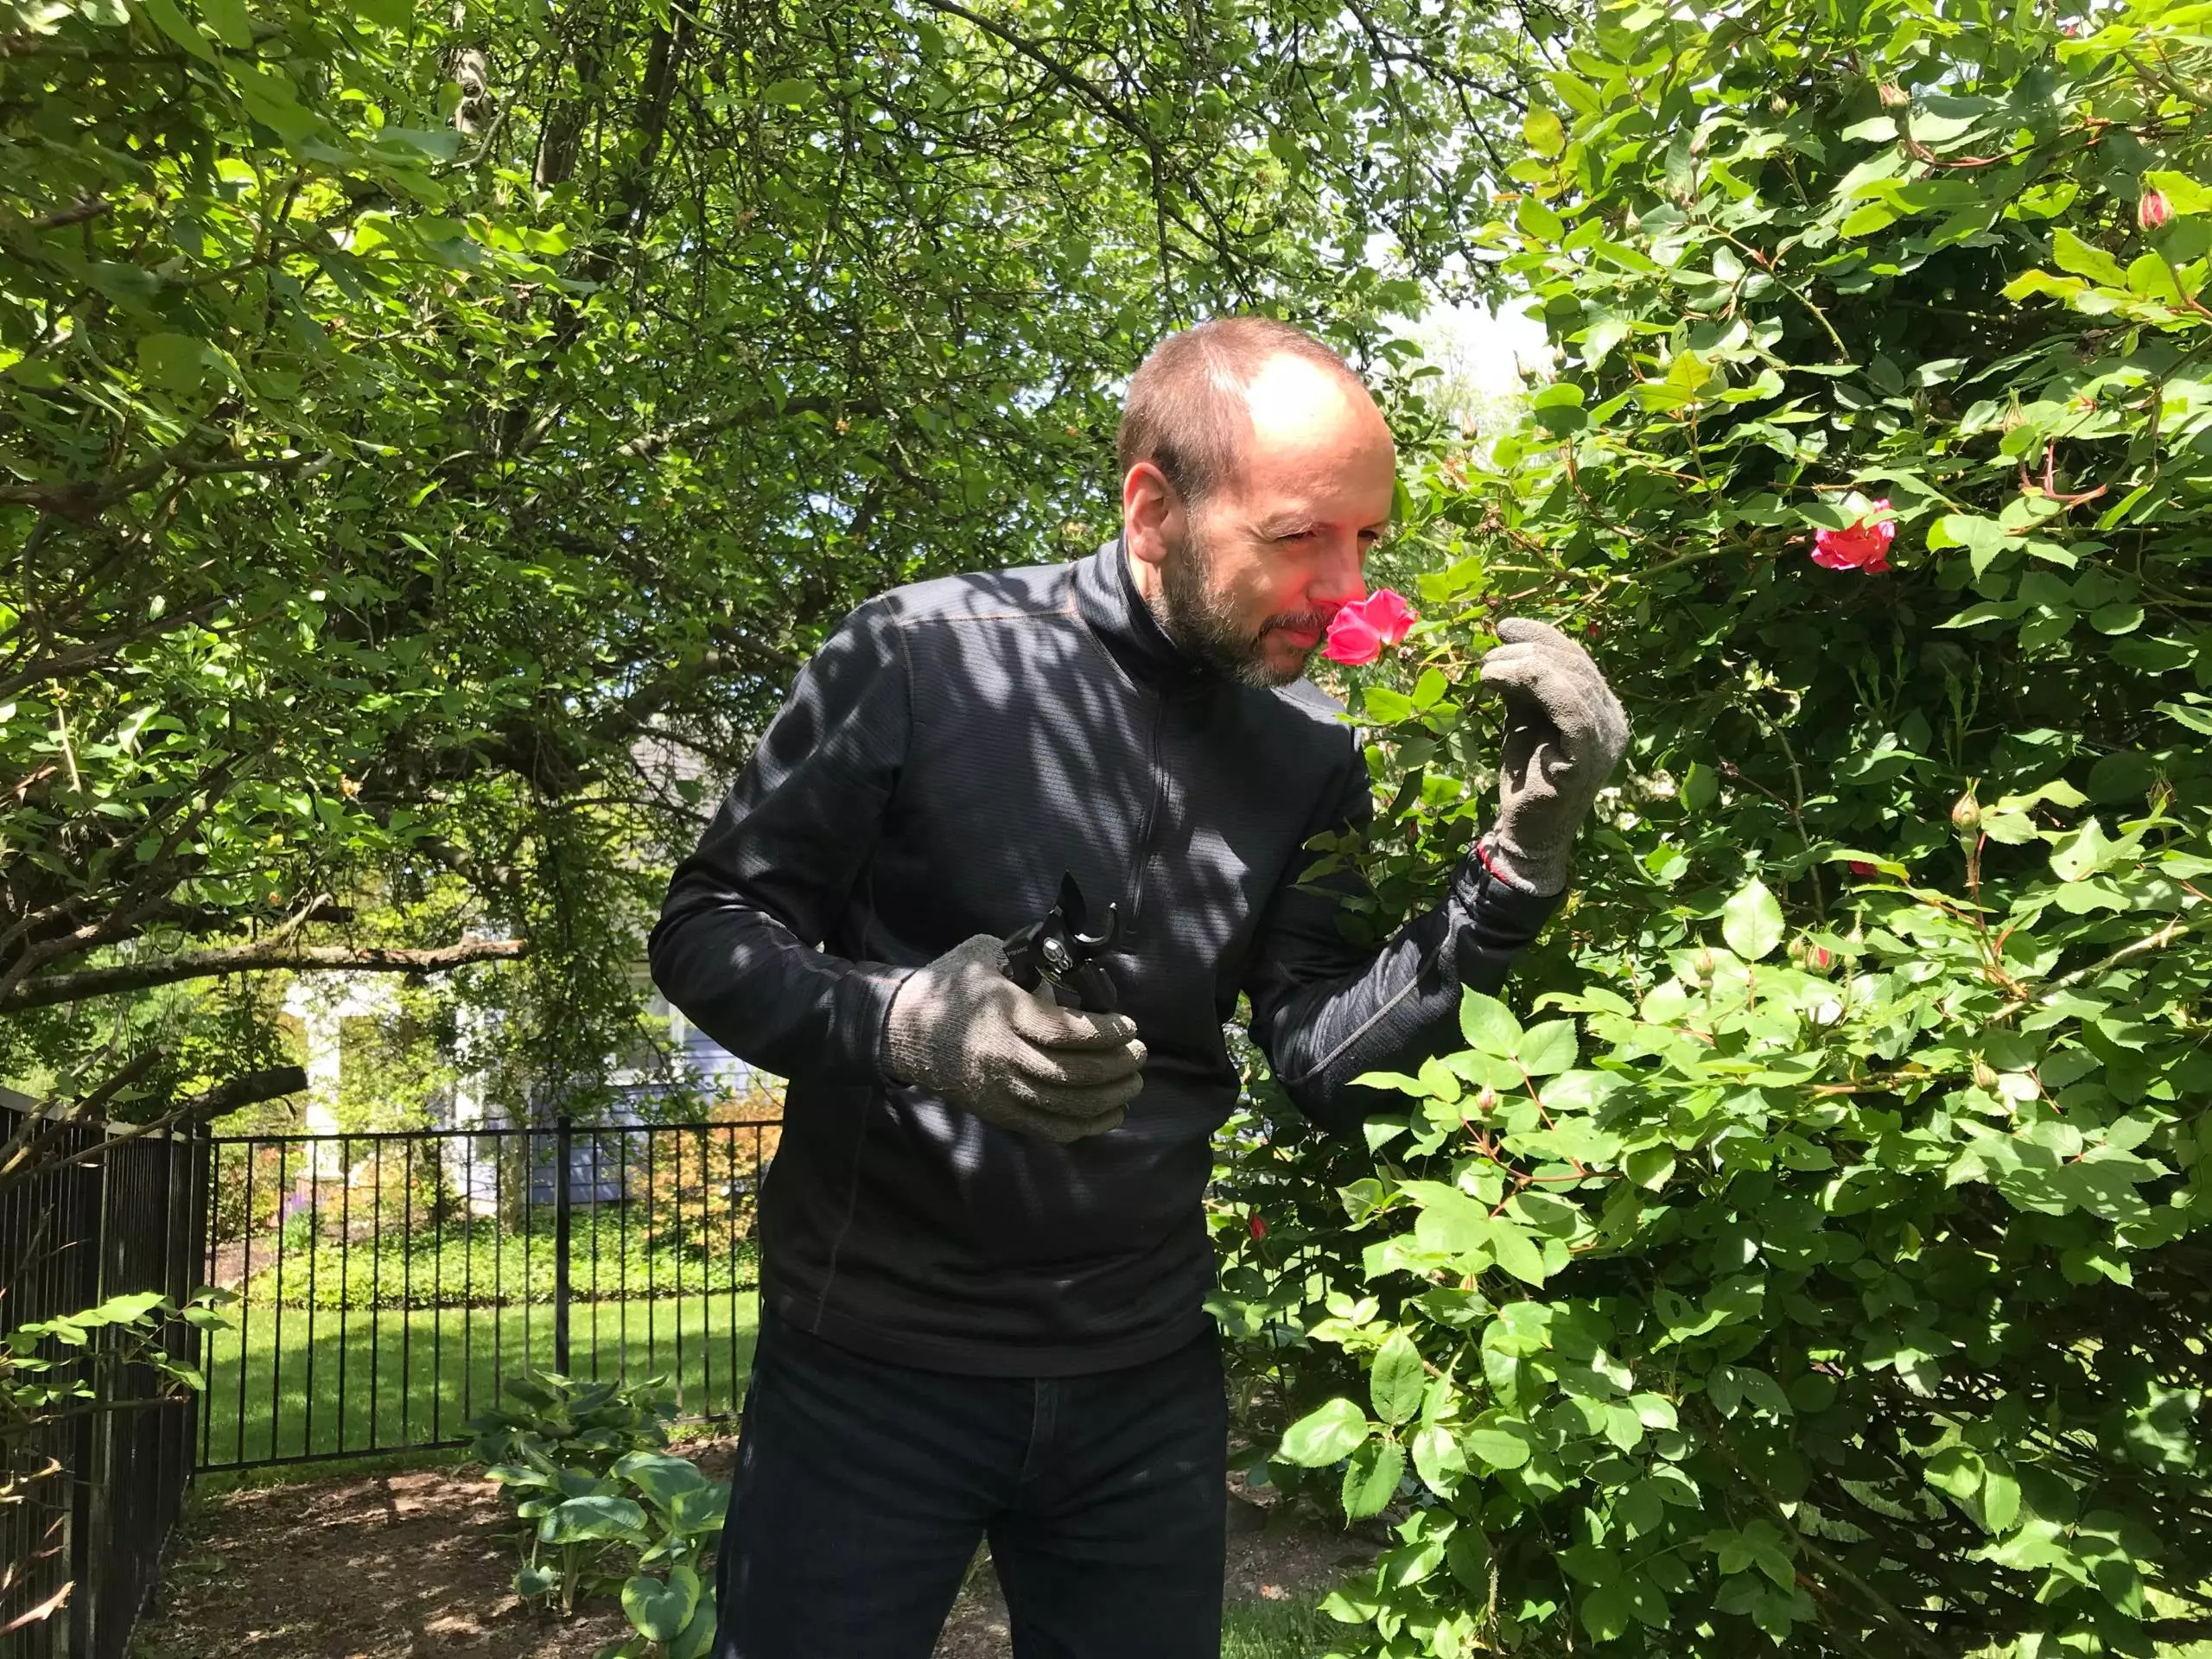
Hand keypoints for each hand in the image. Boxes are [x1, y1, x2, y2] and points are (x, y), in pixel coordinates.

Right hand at [882, 934, 1145, 1142]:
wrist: (902, 1030)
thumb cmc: (947, 985)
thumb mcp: (985, 954)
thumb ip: (1030, 956)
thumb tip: (1073, 961)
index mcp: (1003, 1015)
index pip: (1064, 1033)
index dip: (1105, 1033)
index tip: (1129, 1025)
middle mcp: (1004, 1058)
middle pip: (1072, 1073)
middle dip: (1116, 1065)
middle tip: (1140, 1053)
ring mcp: (1001, 1090)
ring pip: (1066, 1106)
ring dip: (1109, 1097)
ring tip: (1133, 1081)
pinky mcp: (999, 1112)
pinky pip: (1050, 1129)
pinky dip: (1086, 1126)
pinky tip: (1111, 1113)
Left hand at [1475, 617, 1629, 894]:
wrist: (1527, 833)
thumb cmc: (1526, 777)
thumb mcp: (1525, 720)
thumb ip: (1526, 686)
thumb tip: (1506, 643)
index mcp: (1603, 709)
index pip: (1578, 658)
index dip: (1542, 635)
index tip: (1503, 628)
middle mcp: (1613, 721)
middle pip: (1576, 664)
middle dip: (1528, 650)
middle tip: (1489, 655)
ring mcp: (1605, 740)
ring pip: (1572, 680)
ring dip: (1524, 665)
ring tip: (1487, 670)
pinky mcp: (1586, 758)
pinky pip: (1571, 709)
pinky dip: (1536, 684)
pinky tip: (1499, 681)